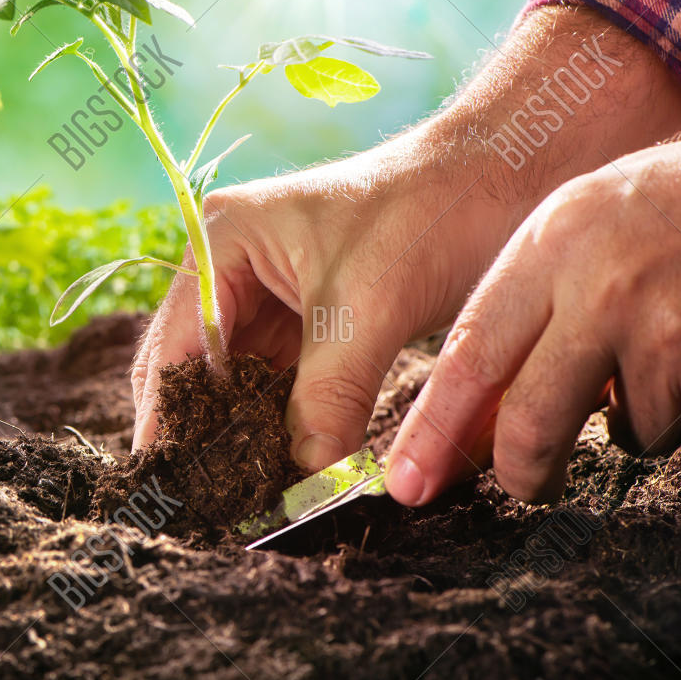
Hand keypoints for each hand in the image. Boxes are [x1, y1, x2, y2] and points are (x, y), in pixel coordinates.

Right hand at [132, 6, 680, 467]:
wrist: (509, 176)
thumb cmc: (432, 214)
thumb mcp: (369, 309)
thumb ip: (327, 396)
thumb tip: (302, 479)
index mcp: (222, 240)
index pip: (179, 346)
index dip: (171, 416)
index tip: (171, 482)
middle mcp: (232, 265)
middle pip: (196, 366)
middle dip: (198, 430)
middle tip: (198, 502)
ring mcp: (269, 293)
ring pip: (237, 381)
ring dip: (240, 433)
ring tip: (234, 497)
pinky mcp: (310, 319)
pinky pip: (278, 384)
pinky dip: (278, 425)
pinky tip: (280, 469)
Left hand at [387, 131, 680, 505]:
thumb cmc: (662, 208)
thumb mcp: (573, 226)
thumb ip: (522, 309)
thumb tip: (475, 420)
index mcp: (551, 248)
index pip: (470, 358)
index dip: (434, 431)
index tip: (409, 484)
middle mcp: (604, 293)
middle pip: (531, 425)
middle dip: (523, 473)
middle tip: (527, 484)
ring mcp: (670, 334)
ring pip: (629, 435)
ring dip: (639, 422)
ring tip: (664, 354)